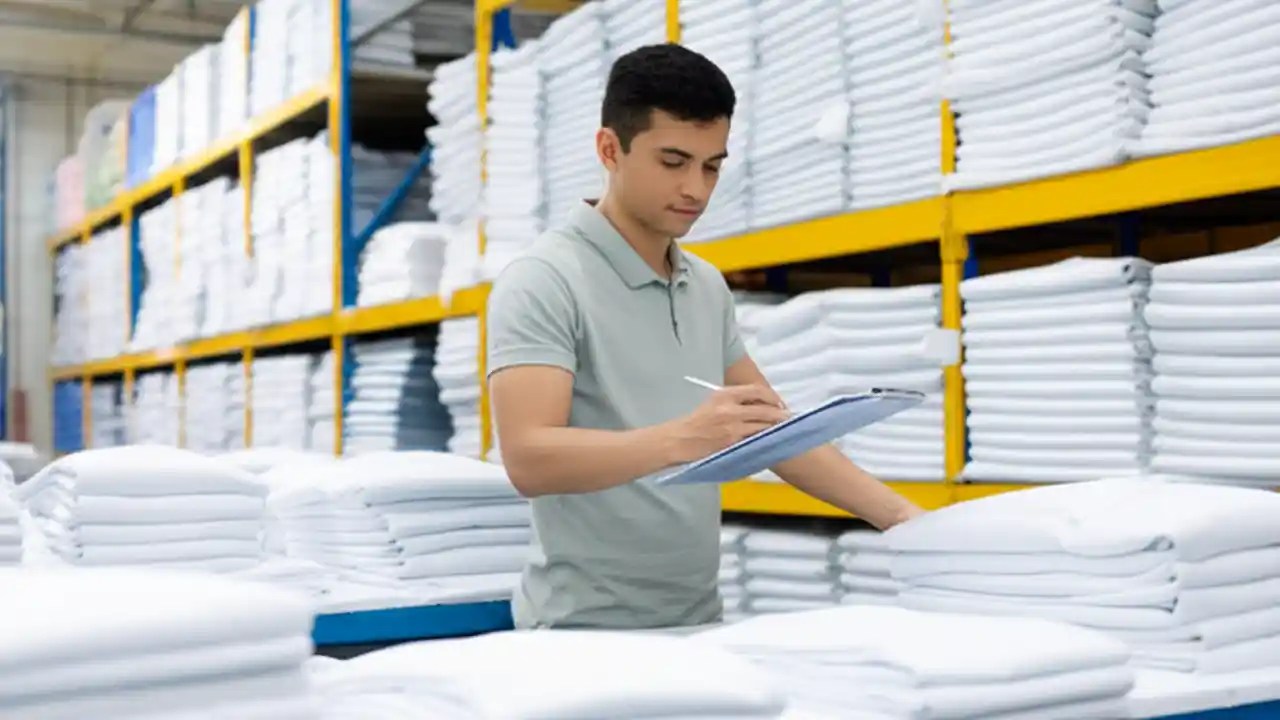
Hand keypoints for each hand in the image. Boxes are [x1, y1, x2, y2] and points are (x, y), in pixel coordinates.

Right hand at [665, 384, 789, 463]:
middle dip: (779, 414)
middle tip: (787, 418)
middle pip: (764, 408)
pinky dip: (764, 439)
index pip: (757, 390)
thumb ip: (734, 401)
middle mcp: (730, 408)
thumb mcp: (713, 403)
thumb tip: (758, 403)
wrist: (679, 440)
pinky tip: (770, 441)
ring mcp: (732, 426)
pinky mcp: (731, 441)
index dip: (772, 397)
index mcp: (725, 394)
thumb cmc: (696, 422)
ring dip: (775, 428)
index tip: (778, 403)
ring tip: (782, 430)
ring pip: (763, 425)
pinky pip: (754, 439)